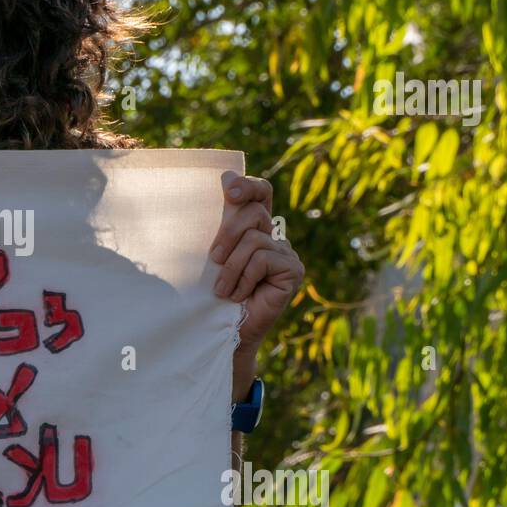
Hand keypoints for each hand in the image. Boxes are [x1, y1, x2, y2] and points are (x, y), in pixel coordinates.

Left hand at [209, 174, 303, 351]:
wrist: (224, 332)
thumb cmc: (213, 293)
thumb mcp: (213, 253)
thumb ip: (221, 218)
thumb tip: (227, 174)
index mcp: (256, 228)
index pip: (261, 193)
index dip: (249, 186)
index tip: (229, 191)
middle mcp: (275, 237)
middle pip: (254, 213)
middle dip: (228, 233)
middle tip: (213, 258)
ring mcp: (287, 253)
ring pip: (254, 239)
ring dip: (230, 266)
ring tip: (223, 289)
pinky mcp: (293, 270)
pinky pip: (263, 258)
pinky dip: (244, 277)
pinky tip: (239, 295)